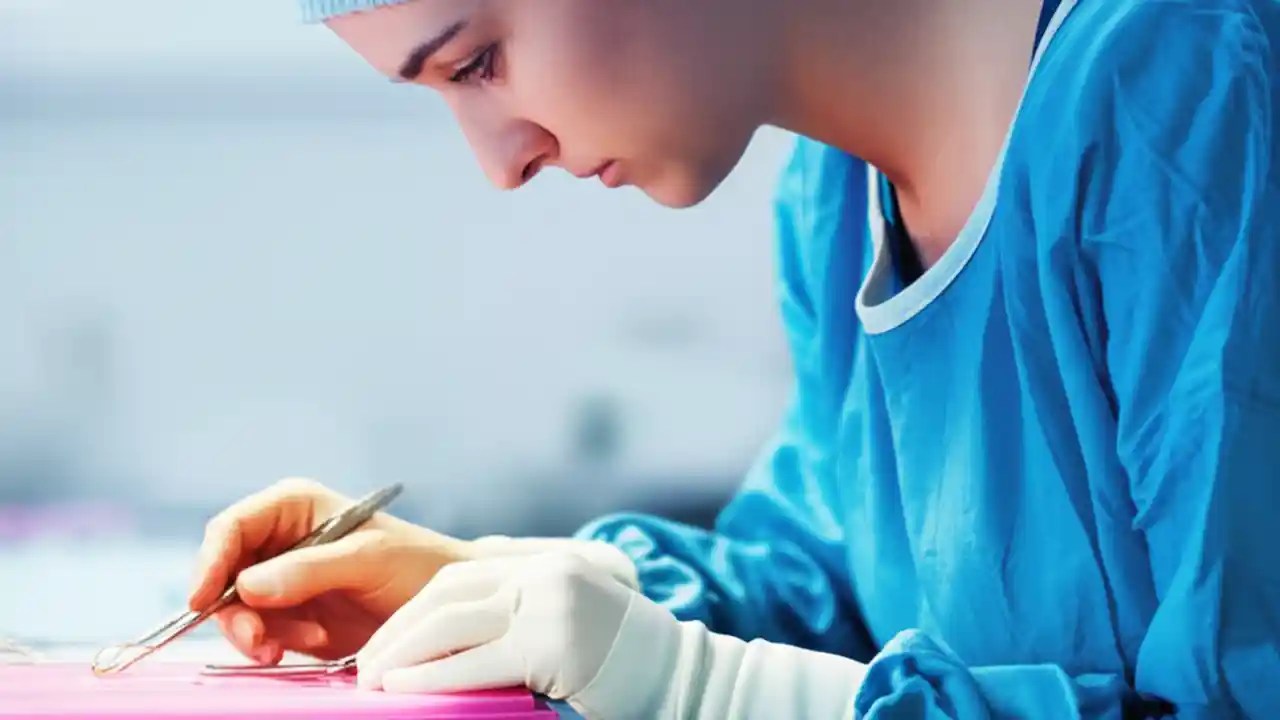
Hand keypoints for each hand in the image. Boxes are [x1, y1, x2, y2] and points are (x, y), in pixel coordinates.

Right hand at [188, 478, 471, 663]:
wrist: (443, 603)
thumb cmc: (415, 563)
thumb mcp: (367, 559)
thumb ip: (309, 570)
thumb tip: (247, 585)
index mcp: (293, 507)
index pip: (231, 528)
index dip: (209, 561)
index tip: (202, 600)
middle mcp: (279, 541)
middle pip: (222, 574)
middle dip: (233, 612)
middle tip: (259, 641)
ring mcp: (281, 580)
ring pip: (234, 609)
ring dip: (254, 633)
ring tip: (291, 644)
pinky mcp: (289, 615)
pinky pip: (258, 632)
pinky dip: (272, 643)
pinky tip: (311, 641)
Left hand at [355, 553, 630, 699]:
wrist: (684, 677)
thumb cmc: (621, 666)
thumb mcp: (562, 627)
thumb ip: (512, 623)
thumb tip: (438, 649)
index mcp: (543, 565)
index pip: (458, 580)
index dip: (412, 613)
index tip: (381, 644)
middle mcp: (544, 575)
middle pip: (446, 594)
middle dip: (397, 632)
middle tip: (364, 667)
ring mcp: (550, 605)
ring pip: (452, 622)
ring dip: (402, 652)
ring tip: (373, 680)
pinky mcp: (554, 643)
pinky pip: (477, 660)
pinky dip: (433, 675)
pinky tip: (403, 688)